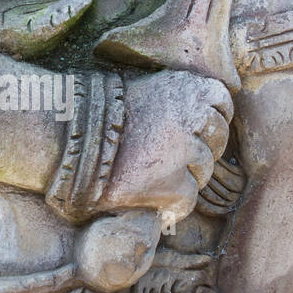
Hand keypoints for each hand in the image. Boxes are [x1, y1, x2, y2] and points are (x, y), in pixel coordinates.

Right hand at [104, 69, 232, 219]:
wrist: (69, 140)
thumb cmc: (102, 117)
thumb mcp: (145, 90)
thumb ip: (177, 100)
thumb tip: (206, 114)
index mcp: (186, 89)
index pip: (222, 103)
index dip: (211, 119)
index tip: (197, 130)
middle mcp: (191, 117)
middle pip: (218, 139)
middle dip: (200, 148)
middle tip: (170, 156)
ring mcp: (183, 153)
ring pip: (204, 171)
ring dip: (185, 176)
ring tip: (153, 174)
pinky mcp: (172, 186)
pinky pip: (187, 199)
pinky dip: (172, 203)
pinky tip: (152, 198)